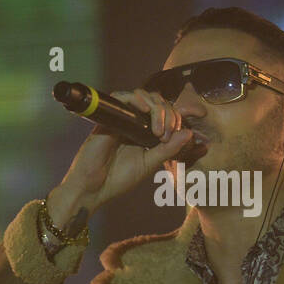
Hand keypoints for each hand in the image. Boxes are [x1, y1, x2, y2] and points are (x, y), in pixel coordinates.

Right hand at [53, 88, 194, 215]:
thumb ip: (169, 149)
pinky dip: (135, 99)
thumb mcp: (150, 164)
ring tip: (159, 129)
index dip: (176, 118)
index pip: (165, 113)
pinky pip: (121, 97)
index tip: (179, 135)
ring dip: (156, 107)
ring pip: (141, 96)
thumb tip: (189, 133)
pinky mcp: (107, 117)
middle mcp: (133, 122)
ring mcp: (120, 118)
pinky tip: (145, 110)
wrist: (93, 188)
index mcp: (144, 132)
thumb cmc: (119, 179)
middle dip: (169, 112)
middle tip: (168, 132)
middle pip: (156, 101)